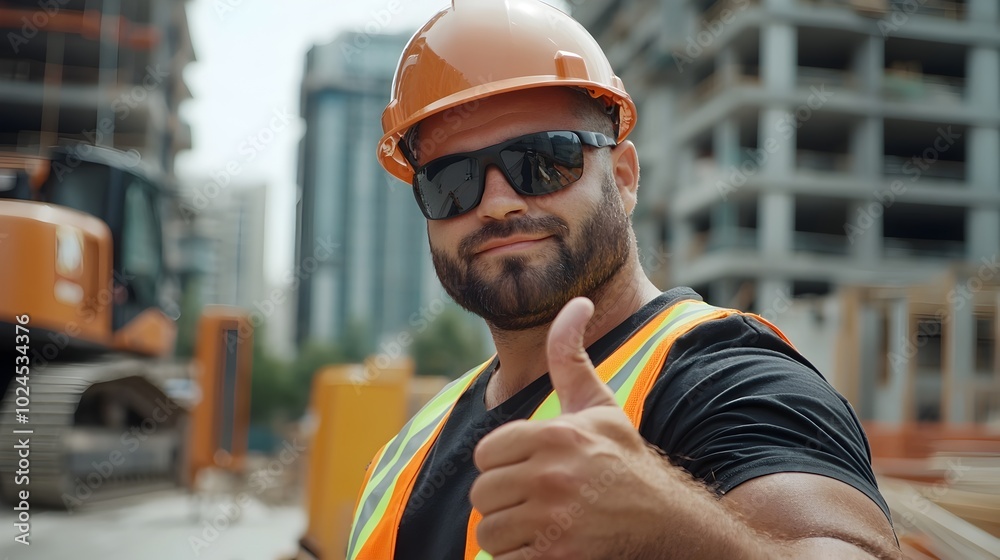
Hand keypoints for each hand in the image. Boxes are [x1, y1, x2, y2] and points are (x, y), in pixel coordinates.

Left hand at [471, 298, 671, 558]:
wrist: (667, 520)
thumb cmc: (624, 460)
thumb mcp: (599, 405)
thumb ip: (570, 356)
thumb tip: (576, 300)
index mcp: (554, 435)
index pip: (485, 454)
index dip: (503, 464)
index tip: (529, 469)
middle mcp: (552, 476)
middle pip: (483, 496)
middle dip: (504, 502)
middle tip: (534, 502)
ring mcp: (555, 520)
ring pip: (490, 533)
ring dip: (509, 535)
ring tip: (538, 525)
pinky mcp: (558, 556)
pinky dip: (520, 559)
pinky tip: (546, 547)